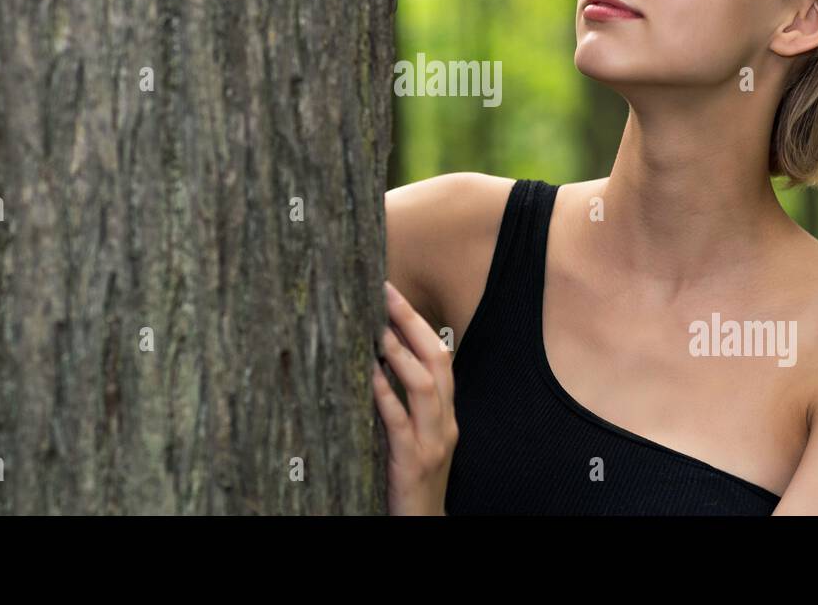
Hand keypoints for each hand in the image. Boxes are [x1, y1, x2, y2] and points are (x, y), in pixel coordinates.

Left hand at [373, 281, 457, 514]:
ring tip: (378, 328)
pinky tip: (369, 375)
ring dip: (400, 353)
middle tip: (385, 292)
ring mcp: (433, 442)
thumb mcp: (416, 437)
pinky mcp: (413, 462)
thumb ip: (404, 405)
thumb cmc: (412, 481)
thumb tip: (375, 363)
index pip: (440, 357)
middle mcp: (445, 422)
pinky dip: (385, 394)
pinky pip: (400, 422)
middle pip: (437, 360)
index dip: (418, 323)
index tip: (392, 293)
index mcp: (447, 413)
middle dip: (412, 323)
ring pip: (424, 386)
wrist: (422, 526)